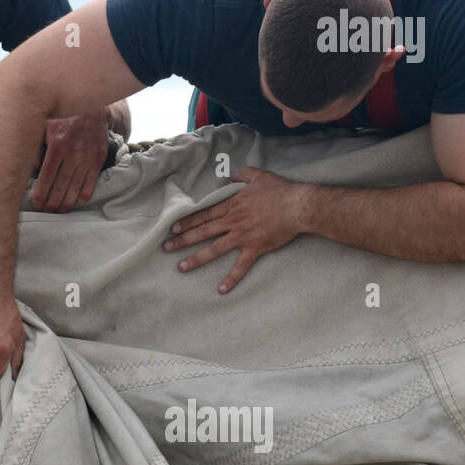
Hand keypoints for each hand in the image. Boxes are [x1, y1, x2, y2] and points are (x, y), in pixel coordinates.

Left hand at [31, 111, 110, 211]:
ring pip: (76, 186)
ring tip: (59, 210)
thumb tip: (32, 171)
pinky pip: (91, 181)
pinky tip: (77, 202)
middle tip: (47, 211)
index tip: (37, 203)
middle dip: (53, 202)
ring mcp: (88, 156)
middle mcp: (73, 152)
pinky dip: (84, 194)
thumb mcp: (44, 127)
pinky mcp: (99, 157)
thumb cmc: (62, 116)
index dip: (41, 193)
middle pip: (61, 185)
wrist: (89, 104)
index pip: (47, 176)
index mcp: (57, 144)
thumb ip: (37, 148)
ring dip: (67, 202)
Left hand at [164, 168, 305, 293]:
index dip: (188, 221)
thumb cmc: (280, 190)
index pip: (204, 215)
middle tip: (166, 247)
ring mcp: (242, 236)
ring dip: (196, 259)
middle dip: (183, 240)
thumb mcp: (258, 176)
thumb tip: (230, 175)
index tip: (173, 228)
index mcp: (232, 206)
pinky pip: (240, 266)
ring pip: (214, 249)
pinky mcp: (255, 248)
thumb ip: (242, 175)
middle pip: (202, 231)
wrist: (298, 206)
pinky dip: (231, 278)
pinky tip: (221, 289)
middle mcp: (232, 222)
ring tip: (181, 267)